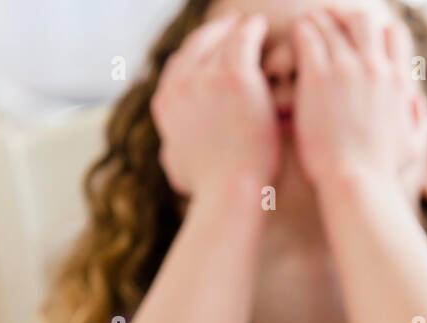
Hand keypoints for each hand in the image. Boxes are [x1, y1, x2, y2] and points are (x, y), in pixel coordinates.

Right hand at [151, 13, 278, 200]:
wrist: (230, 193)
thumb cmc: (211, 189)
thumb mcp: (178, 169)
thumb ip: (173, 149)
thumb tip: (169, 145)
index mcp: (165, 104)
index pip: (178, 65)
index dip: (196, 54)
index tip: (211, 49)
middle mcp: (180, 85)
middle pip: (198, 46)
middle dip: (214, 33)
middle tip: (232, 27)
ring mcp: (206, 78)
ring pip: (222, 40)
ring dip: (235, 28)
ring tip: (250, 25)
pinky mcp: (235, 75)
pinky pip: (244, 39)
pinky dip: (252, 29)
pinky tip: (261, 26)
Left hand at [291, 8, 426, 195]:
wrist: (356, 183)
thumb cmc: (383, 173)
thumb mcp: (413, 146)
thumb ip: (420, 120)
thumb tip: (418, 101)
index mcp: (398, 80)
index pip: (394, 35)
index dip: (377, 32)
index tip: (361, 39)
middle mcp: (375, 67)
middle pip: (364, 19)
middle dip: (346, 17)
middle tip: (331, 22)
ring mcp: (346, 68)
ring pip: (331, 23)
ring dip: (319, 20)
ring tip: (308, 24)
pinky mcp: (318, 76)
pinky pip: (307, 36)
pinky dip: (301, 31)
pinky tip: (295, 37)